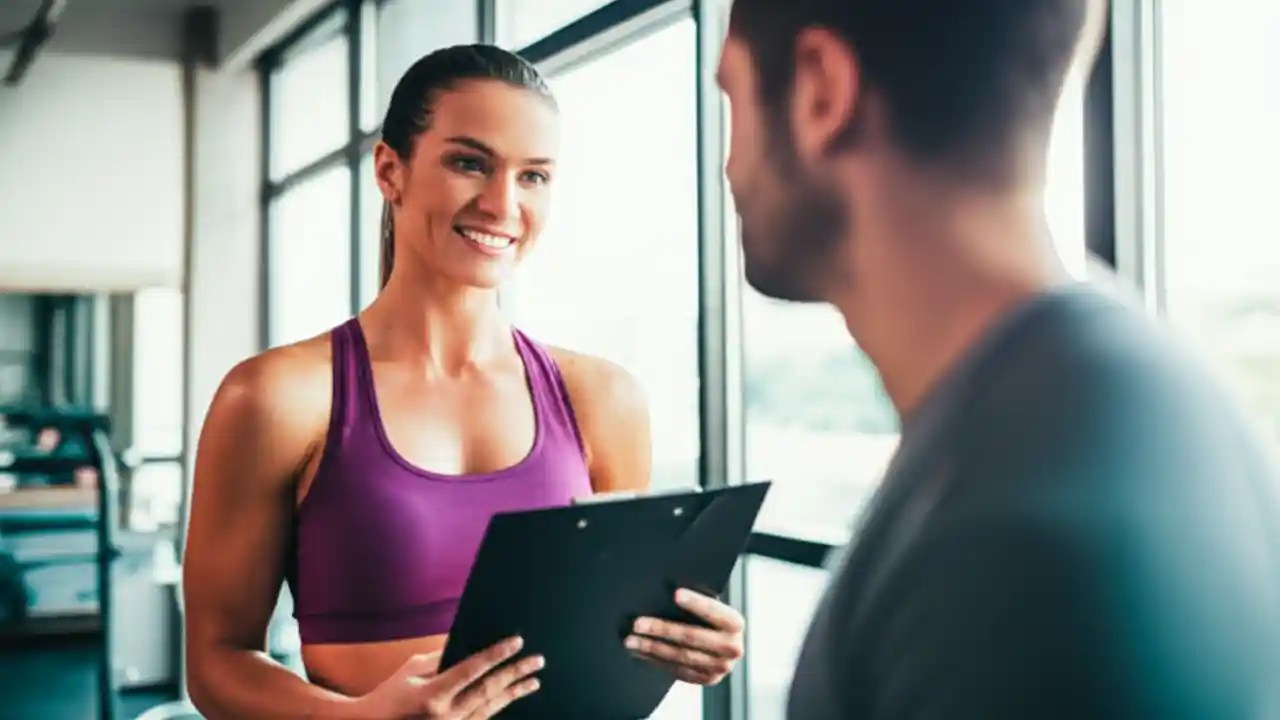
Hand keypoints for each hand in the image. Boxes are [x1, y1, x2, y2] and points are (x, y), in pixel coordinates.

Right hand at [352, 637, 543, 718]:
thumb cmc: (391, 695)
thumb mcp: (412, 671)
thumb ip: (440, 658)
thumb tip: (467, 643)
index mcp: (433, 697)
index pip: (472, 671)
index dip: (496, 655)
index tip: (516, 642)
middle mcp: (446, 716)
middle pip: (489, 691)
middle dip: (515, 674)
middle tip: (537, 660)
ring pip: (491, 708)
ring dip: (514, 692)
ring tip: (533, 680)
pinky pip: (483, 719)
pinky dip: (499, 706)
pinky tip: (512, 696)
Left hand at [626, 589, 744, 685]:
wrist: (726, 644)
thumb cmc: (711, 618)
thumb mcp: (713, 607)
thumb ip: (697, 603)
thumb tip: (666, 592)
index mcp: (735, 624)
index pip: (715, 612)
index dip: (696, 603)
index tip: (675, 594)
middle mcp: (732, 648)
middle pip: (692, 637)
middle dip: (661, 629)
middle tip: (637, 624)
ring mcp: (720, 668)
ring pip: (680, 656)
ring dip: (651, 648)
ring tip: (631, 640)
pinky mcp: (707, 679)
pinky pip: (677, 670)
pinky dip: (655, 660)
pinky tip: (640, 651)